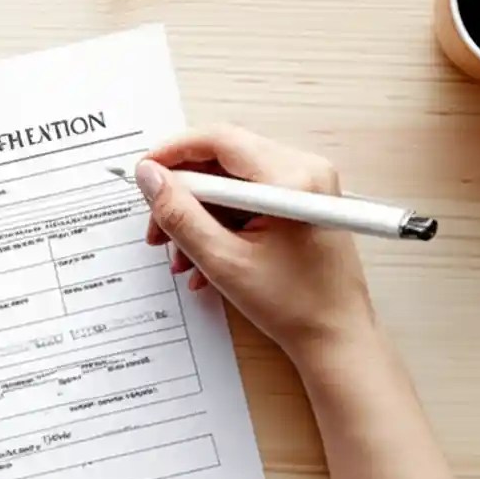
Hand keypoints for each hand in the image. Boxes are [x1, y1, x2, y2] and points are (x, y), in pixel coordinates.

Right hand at [135, 126, 373, 359]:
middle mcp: (304, 171)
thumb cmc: (294, 306)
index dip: (173, 153)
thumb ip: (179, 214)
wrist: (336, 337)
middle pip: (224, 160)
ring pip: (232, 183)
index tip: (144, 173)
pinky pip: (248, 200)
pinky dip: (221, 224)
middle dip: (184, 195)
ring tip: (180, 255)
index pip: (219, 141)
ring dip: (199, 216)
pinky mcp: (301, 203)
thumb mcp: (223, 261)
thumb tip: (149, 177)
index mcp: (291, 179)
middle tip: (156, 226)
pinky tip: (203, 258)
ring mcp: (306, 186)